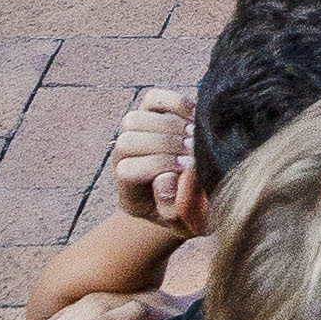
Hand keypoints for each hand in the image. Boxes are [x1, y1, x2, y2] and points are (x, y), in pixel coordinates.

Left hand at [110, 87, 196, 229]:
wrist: (196, 192)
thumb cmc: (193, 208)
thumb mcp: (188, 221)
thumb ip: (176, 208)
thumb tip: (166, 179)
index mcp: (129, 193)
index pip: (126, 170)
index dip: (157, 166)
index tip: (187, 170)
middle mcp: (124, 161)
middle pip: (128, 140)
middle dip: (165, 144)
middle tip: (193, 151)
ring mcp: (135, 135)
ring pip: (134, 119)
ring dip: (169, 126)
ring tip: (194, 137)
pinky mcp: (150, 112)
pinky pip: (153, 98)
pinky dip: (175, 103)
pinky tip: (195, 117)